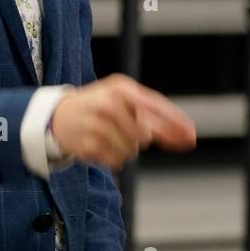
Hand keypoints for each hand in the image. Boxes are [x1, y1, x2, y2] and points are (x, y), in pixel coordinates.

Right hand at [50, 74, 196, 170]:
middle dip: (140, 137)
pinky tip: (101, 146)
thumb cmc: (98, 105)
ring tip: (109, 136)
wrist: (58, 116)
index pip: (156, 107)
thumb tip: (182, 134)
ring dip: (126, 148)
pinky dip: (113, 158)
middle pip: (145, 135)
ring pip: (132, 151)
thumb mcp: (122, 97)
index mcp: (121, 89)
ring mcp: (97, 126)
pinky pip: (116, 162)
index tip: (191, 136)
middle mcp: (110, 105)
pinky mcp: (88, 146)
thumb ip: (150, 112)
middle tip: (123, 129)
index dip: (176, 123)